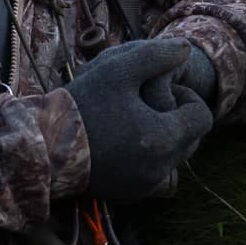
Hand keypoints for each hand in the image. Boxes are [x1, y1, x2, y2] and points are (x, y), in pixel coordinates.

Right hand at [63, 39, 213, 202]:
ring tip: (138, 121)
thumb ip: (156, 55)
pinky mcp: (128, 195)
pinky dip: (149, 159)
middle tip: (149, 104)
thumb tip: (186, 49)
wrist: (43, 148)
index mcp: (162, 139)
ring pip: (175, 160)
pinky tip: (127, 142)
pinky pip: (155, 176)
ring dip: (166, 139)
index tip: (161, 90)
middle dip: (178, 119)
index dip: (187, 97)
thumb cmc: (81, 104)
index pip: (202, 117)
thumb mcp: (118, 69)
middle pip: (192, 140)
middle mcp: (159, 169)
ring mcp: (144, 186)